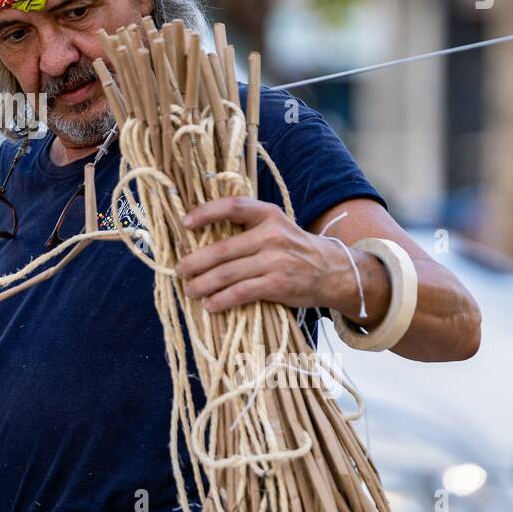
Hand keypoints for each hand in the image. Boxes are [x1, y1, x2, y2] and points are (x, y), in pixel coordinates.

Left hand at [174, 196, 354, 312]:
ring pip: (227, 274)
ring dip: (202, 284)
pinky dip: (221, 300)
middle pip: (221, 250)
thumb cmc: (294, 248)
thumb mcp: (275, 226)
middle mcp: (271, 234)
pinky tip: (210, 304)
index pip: (232, 206)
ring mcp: (275, 260)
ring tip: (190, 290)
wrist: (333, 270)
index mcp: (268, 214)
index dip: (206, 213)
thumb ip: (246, 227)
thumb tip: (201, 238)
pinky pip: (241, 293)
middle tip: (179, 270)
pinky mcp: (278, 284)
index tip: (185, 224)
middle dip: (194, 262)